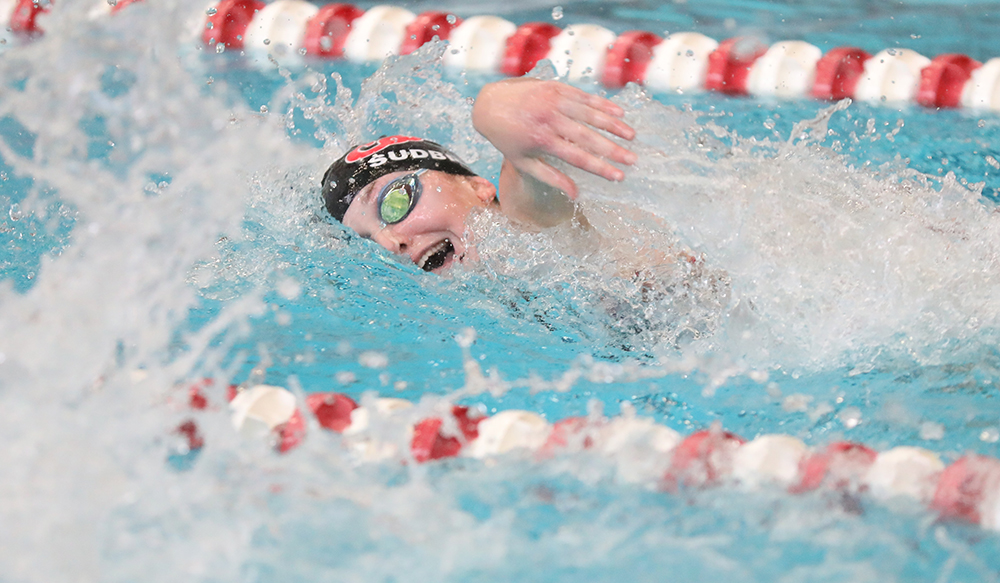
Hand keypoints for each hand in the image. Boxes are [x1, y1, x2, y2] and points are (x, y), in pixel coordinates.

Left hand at [472, 78, 636, 198]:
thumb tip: (576, 194)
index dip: (601, 168)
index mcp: (541, 141)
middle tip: (634, 160)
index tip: (619, 177)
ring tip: (632, 137)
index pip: (578, 158)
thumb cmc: (507, 138)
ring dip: (614, 125)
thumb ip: (550, 177)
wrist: (489, 103)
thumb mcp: (523, 162)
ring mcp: (553, 101)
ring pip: (590, 114)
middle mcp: (549, 119)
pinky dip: (602, 105)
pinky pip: (584, 97)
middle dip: (613, 150)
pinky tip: (620, 113)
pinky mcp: (557, 87)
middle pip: (588, 137)